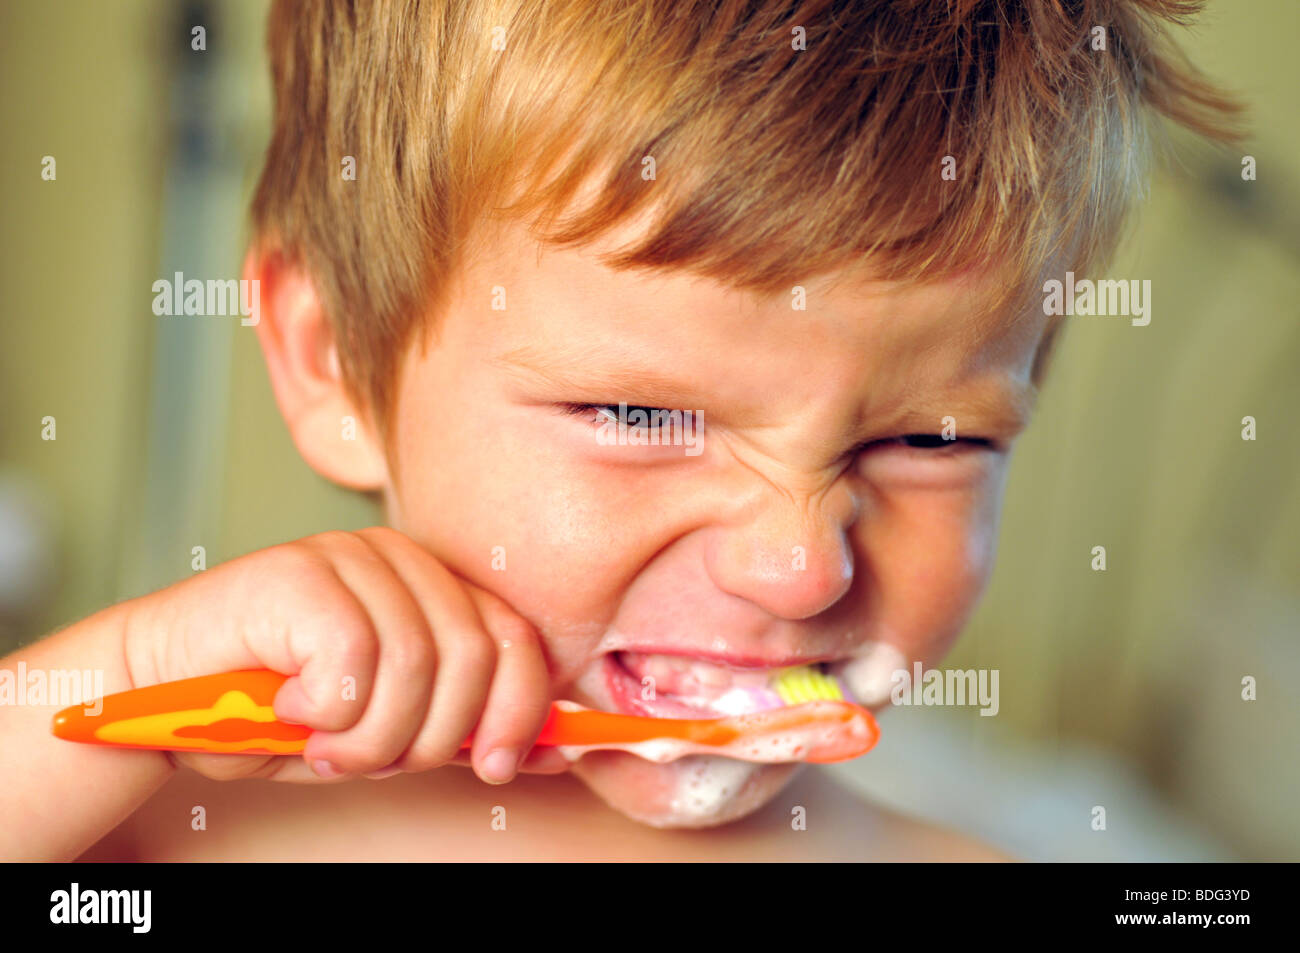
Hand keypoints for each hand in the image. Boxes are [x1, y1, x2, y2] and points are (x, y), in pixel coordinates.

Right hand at [120, 528, 566, 784]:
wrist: (167, 698)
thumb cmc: (283, 713)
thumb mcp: (397, 731)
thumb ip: (473, 729)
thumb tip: (565, 751)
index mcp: (435, 585)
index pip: (515, 641)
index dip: (517, 714)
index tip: (491, 768)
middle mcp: (401, 558)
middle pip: (472, 656)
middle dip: (428, 736)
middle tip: (368, 757)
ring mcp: (350, 556)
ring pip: (416, 665)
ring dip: (369, 736)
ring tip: (325, 743)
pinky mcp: (298, 571)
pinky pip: (355, 660)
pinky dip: (328, 712)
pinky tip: (294, 708)